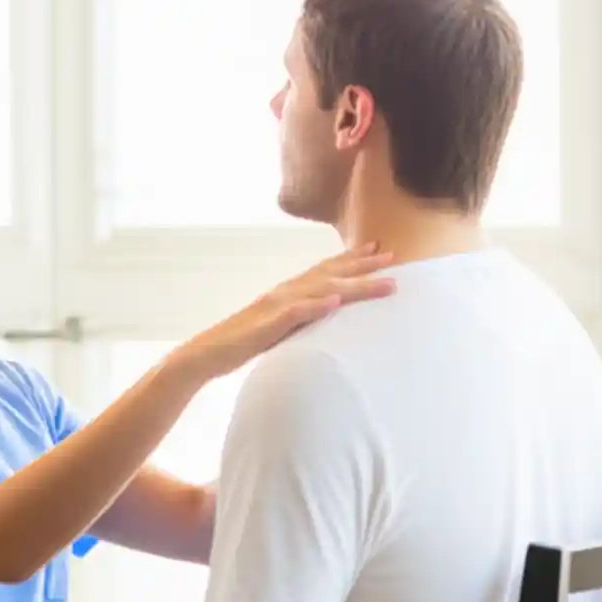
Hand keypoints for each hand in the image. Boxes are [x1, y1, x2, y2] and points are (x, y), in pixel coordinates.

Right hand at [173, 244, 395, 379]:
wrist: (207, 353)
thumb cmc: (243, 342)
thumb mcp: (278, 326)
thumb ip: (299, 317)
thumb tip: (324, 315)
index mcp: (288, 291)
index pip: (325, 270)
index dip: (352, 258)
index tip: (379, 248)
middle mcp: (285, 291)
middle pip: (331, 273)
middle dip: (364, 264)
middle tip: (394, 255)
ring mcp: (276, 306)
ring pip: (322, 290)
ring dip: (355, 285)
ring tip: (384, 281)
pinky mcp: (267, 325)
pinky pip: (295, 313)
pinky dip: (315, 307)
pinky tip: (335, 303)